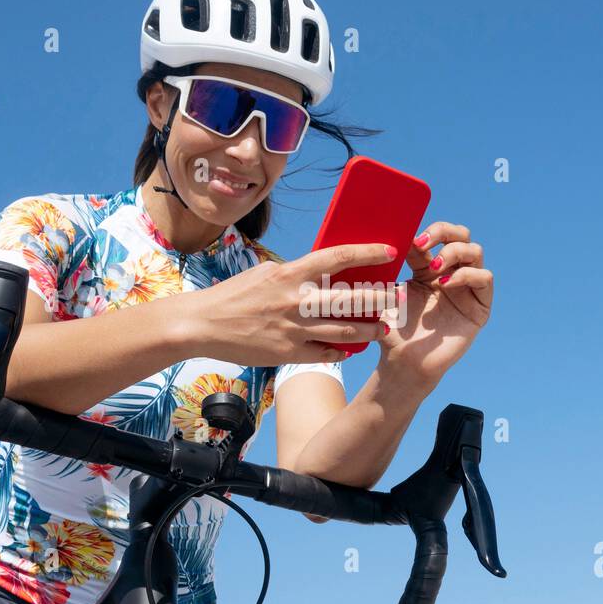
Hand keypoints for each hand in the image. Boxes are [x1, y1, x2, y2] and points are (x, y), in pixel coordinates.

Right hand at [184, 242, 394, 366]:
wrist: (203, 325)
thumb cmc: (234, 296)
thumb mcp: (265, 273)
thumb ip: (295, 273)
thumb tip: (321, 269)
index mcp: (291, 273)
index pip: (339, 257)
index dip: (368, 253)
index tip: (389, 251)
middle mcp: (297, 300)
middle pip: (352, 299)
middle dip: (381, 298)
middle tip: (399, 298)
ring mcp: (294, 328)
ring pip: (345, 330)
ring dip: (369, 330)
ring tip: (383, 329)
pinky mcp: (288, 352)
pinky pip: (325, 352)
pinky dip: (340, 350)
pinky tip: (348, 349)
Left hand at [374, 221, 492, 383]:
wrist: (403, 360)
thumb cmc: (393, 329)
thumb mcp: (391, 292)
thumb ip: (397, 266)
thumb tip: (398, 236)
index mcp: (429, 268)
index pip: (437, 236)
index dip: (427, 233)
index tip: (410, 240)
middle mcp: (451, 273)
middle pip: (461, 235)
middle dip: (445, 231)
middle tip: (425, 243)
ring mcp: (467, 289)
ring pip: (475, 252)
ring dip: (455, 253)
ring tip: (435, 268)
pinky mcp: (480, 306)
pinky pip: (485, 278)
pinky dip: (467, 275)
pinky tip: (447, 284)